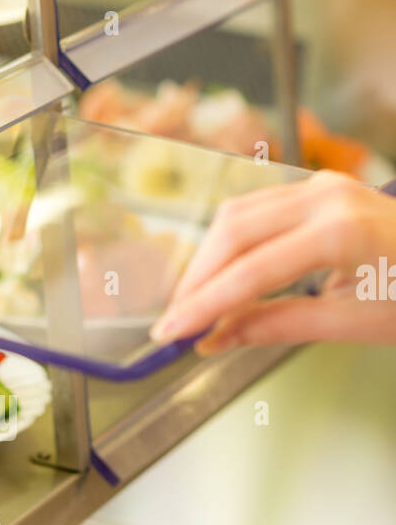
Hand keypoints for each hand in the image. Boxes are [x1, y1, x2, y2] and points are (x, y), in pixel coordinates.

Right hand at [149, 171, 395, 353]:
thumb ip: (276, 326)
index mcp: (338, 231)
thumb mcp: (351, 323)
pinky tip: (221, 274)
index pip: (248, 271)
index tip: (173, 332)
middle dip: (197, 279)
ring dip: (208, 258)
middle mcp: (326, 197)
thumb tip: (218, 338)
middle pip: (232, 231)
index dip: (203, 304)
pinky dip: (231, 242)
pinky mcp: (320, 189)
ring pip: (239, 213)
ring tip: (192, 302)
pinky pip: (258, 207)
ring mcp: (323, 186)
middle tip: (175, 321)